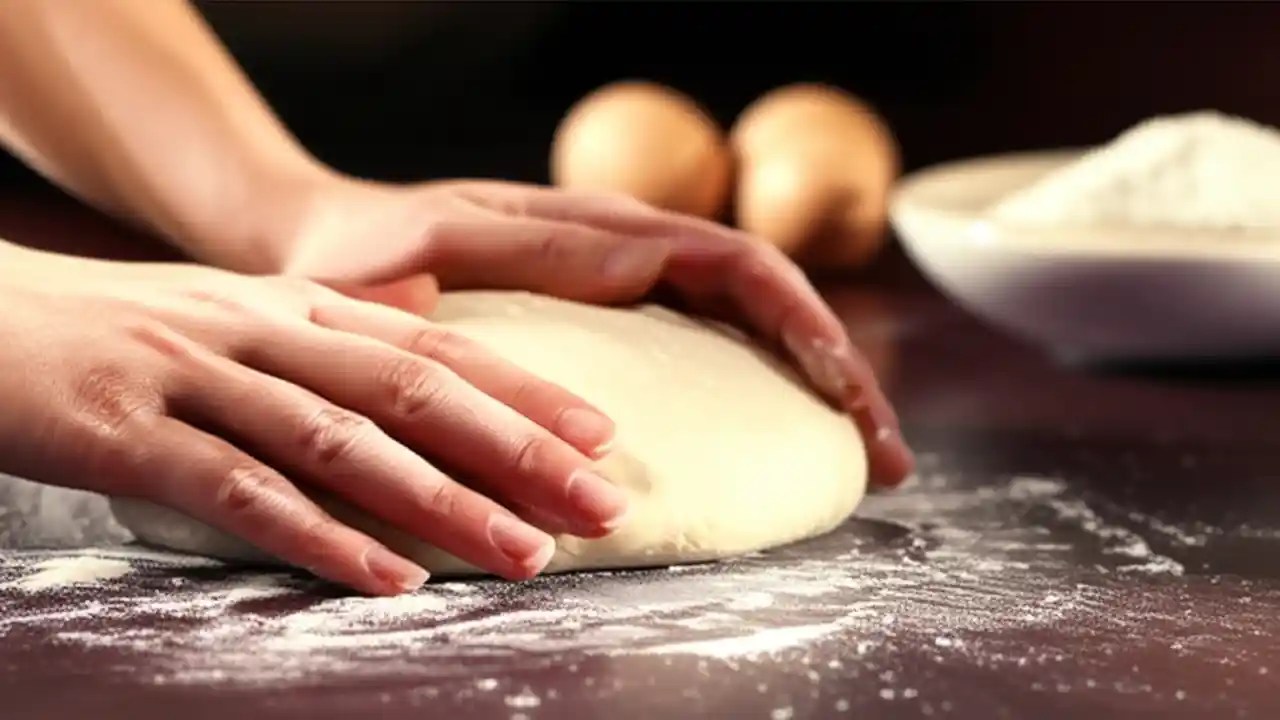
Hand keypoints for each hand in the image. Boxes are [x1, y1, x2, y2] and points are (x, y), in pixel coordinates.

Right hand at [0, 246, 630, 594]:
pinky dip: (321, 538)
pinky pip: (240, 492)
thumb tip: (421, 334)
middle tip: (602, 506)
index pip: (434, 347)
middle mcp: (262, 335)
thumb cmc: (117, 329)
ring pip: (342, 443)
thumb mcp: (234, 317)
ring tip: (525, 555)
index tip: (602, 438)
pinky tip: (389, 580)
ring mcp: (196, 381)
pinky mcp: (127, 435)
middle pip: (412, 392)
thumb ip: (327, 335)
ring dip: (443, 503)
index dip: (525, 390)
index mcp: (295, 309)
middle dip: (517, 450)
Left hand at [273, 177, 915, 485]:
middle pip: (767, 296)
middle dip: (839, 371)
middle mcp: (624, 245)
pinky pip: (708, 333)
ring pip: (749, 317)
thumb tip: (638, 275)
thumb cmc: (356, 255)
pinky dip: (763, 379)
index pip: (734, 267)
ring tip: (864, 455)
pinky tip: (785, 429)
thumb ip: (527, 256)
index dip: (803, 330)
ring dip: (817, 381)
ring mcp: (618, 274)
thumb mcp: (429, 249)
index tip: (846, 399)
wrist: (312, 241)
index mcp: (596, 231)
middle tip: (886, 458)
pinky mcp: (607, 306)